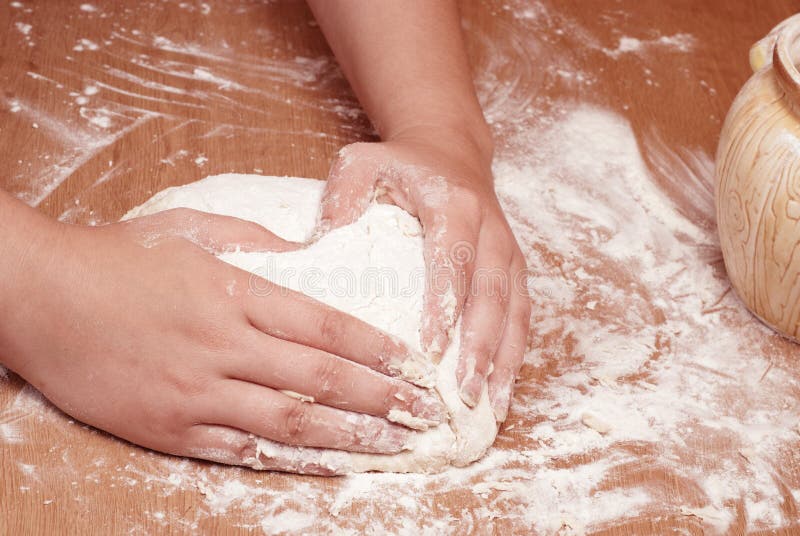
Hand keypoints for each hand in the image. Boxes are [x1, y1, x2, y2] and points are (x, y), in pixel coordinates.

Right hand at [0, 208, 444, 473]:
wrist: (40, 296)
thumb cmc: (116, 256)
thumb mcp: (190, 229)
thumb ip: (255, 242)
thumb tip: (307, 253)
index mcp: (234, 294)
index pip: (325, 326)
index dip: (377, 349)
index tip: (414, 364)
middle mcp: (224, 347)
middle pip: (320, 379)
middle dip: (381, 399)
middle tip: (425, 414)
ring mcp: (197, 393)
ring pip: (290, 422)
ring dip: (350, 438)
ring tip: (395, 448)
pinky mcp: (170, 428)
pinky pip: (242, 450)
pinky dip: (290, 460)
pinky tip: (327, 467)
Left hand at [315, 130, 530, 422]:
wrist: (450, 153)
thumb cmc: (401, 166)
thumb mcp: (362, 163)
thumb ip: (343, 198)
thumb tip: (319, 251)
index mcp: (453, 204)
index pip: (452, 258)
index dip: (446, 303)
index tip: (432, 348)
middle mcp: (490, 228)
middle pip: (491, 293)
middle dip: (482, 346)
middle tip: (466, 393)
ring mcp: (508, 250)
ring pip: (514, 309)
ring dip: (506, 359)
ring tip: (492, 405)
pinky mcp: (515, 268)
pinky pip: (522, 313)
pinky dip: (516, 353)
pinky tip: (504, 388)